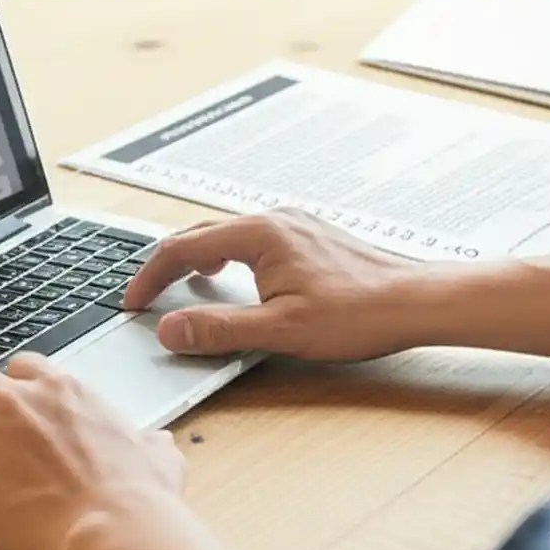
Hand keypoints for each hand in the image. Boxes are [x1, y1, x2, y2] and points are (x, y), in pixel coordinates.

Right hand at [124, 209, 421, 359]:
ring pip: (229, 236)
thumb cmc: (359, 313)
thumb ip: (220, 329)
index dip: (150, 277)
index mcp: (260, 235)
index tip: (133, 302)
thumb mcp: (281, 330)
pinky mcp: (311, 237)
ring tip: (185, 287)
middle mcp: (275, 220)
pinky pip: (254, 241)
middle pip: (202, 235)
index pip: (183, 248)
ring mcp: (295, 225)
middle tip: (148, 296)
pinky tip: (238, 280)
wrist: (416, 301)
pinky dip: (230, 259)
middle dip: (169, 266)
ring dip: (199, 260)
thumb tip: (171, 329)